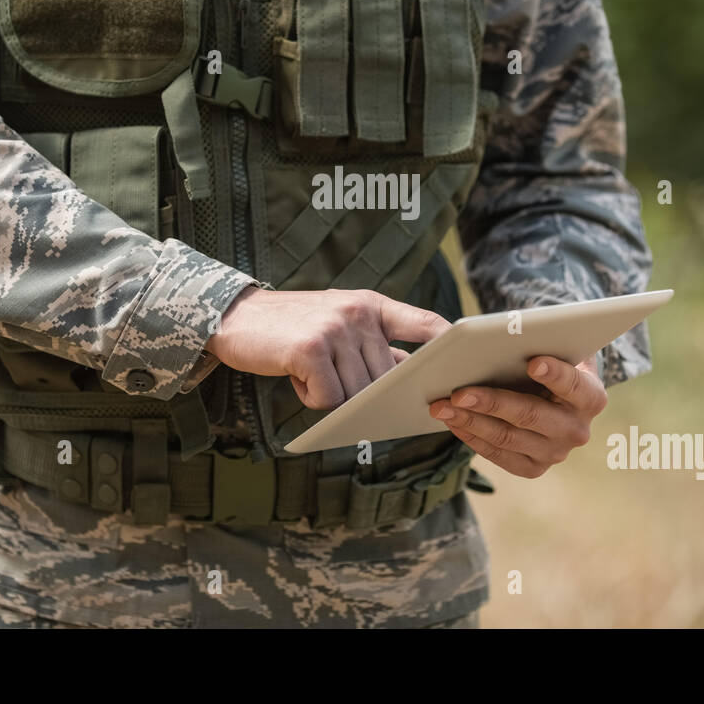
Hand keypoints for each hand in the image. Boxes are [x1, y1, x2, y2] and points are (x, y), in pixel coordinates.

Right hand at [205, 287, 448, 409]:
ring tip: (309, 372)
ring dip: (332, 395)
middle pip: (386, 378)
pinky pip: (328, 399)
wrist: (235, 317)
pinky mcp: (310, 349)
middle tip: (332, 382)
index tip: (468, 364)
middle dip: (365, 394)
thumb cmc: (292, 328)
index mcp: (372, 305)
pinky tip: (296, 375)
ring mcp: (335, 328)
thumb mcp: (340, 324)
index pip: (426, 324)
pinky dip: (311, 398)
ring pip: (358, 393)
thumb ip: (375, 345)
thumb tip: (412, 378)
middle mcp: (359, 313)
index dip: (450, 346)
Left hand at [428, 354, 606, 477]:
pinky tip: (452, 421)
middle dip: (491, 403)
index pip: (575, 385)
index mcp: (591, 397)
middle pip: (531, 415)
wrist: (556, 397)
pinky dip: (471, 437)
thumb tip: (510, 330)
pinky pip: (497, 455)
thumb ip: (546, 340)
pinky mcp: (533, 468)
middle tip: (459, 393)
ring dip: (470, 421)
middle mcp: (577, 430)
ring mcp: (555, 453)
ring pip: (507, 438)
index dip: (555, 374)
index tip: (533, 362)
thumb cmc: (552, 362)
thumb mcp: (557, 348)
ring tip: (442, 407)